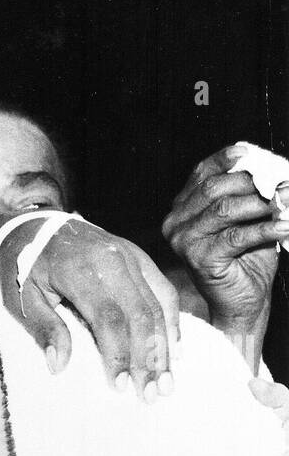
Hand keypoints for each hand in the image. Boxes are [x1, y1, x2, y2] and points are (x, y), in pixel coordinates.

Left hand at [0, 214, 179, 398]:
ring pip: (159, 305)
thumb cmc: (22, 266)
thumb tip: (59, 367)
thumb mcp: (20, 298)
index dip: (118, 355)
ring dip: (165, 348)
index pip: (109, 319)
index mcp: (81, 271)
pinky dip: (172, 322)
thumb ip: (42, 328)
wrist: (34, 223)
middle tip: (152, 395)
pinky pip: (164, 291)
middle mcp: (114, 261)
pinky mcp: (140, 258)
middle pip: (142, 316)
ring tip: (167, 383)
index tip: (121, 387)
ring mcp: (131, 257)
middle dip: (149, 359)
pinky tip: (175, 351)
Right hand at [162, 144, 286, 337]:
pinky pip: (237, 236)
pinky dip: (266, 229)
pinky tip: (284, 226)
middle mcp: (177, 223)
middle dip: (254, 182)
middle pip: (215, 188)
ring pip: (226, 209)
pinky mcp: (199, 259)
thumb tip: (273, 169)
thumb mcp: (247, 218)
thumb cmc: (247, 260)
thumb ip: (249, 194)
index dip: (225, 159)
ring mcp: (185, 242)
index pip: (202, 173)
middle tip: (284, 184)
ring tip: (288, 202)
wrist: (242, 303)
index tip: (250, 152)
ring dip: (263, 204)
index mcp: (183, 208)